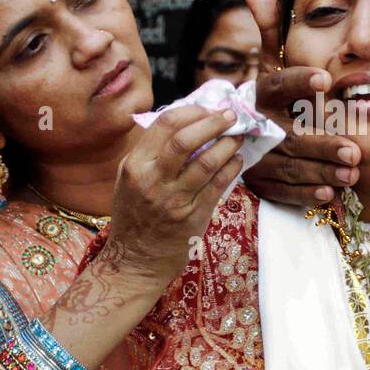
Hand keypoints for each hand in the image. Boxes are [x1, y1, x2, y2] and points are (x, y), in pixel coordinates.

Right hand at [103, 104, 243, 280]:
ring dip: (228, 144)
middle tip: (230, 116)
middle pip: (186, 139)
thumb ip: (152, 153)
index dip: (192, 111)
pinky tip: (237, 160)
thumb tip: (187, 123)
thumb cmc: (135, 216)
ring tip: (238, 137)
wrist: (135, 261)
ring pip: (207, 162)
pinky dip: (232, 168)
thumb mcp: (131, 180)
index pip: (165, 125)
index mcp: (135, 165)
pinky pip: (218, 185)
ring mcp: (174, 200)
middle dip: (213, 122)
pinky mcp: (193, 216)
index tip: (208, 108)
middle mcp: (152, 180)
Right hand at [242, 0, 359, 206]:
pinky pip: (283, 192)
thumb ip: (271, 27)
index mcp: (260, 93)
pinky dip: (306, 194)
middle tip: (354, 149)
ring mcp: (257, 158)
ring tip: (352, 171)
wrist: (241, 135)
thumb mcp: (269, 61)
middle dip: (322, 143)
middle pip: (289, 135)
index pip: (278, 84)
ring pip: (290, 166)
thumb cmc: (270, 95)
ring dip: (322, 171)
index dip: (299, 80)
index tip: (326, 78)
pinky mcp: (261, 183)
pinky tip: (331, 194)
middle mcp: (256, 126)